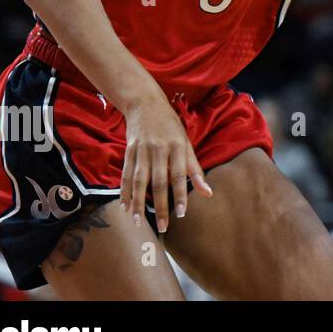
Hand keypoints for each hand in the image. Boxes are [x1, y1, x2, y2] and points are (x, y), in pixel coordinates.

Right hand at [121, 93, 211, 233]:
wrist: (146, 104)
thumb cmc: (171, 127)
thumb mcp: (187, 144)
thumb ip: (195, 170)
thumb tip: (208, 194)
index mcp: (177, 147)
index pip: (180, 174)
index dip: (181, 194)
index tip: (182, 213)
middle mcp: (159, 149)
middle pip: (158, 181)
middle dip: (160, 206)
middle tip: (163, 227)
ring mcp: (141, 150)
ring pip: (138, 181)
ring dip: (138, 203)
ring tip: (138, 221)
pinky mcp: (128, 151)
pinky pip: (125, 175)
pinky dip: (124, 192)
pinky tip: (124, 206)